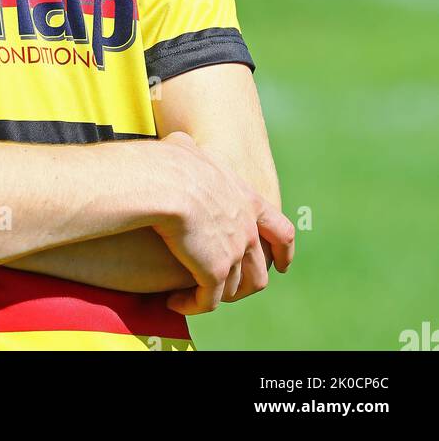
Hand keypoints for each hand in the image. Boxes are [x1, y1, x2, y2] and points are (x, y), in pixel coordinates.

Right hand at [152, 131, 294, 314]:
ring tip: (195, 294)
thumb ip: (191, 152)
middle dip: (248, 284)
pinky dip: (192, 305)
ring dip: (217, 295)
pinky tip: (174, 301)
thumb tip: (180, 145)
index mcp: (247, 199)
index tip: (283, 266)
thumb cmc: (170, 162)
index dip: (284, 251)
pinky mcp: (215, 272)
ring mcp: (234, 253)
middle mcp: (247, 229)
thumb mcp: (187, 149)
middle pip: (260, 269)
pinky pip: (207, 301)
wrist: (166, 183)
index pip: (281, 231)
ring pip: (236, 288)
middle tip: (231, 290)